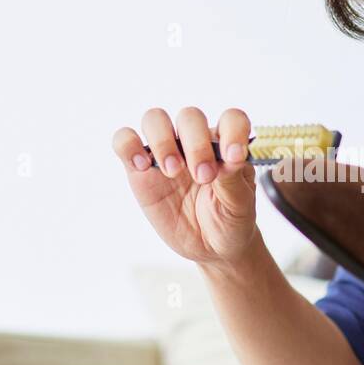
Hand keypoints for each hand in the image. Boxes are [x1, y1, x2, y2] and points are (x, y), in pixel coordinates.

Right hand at [113, 106, 258, 265]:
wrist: (209, 247)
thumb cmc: (230, 219)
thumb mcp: (239, 204)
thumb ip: (233, 178)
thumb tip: (229, 157)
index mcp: (226, 143)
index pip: (231, 119)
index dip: (233, 131)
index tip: (234, 157)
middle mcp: (195, 141)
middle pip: (189, 117)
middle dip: (196, 144)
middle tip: (203, 176)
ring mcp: (166, 151)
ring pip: (154, 119)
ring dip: (163, 141)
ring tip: (172, 171)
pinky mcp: (139, 169)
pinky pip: (124, 140)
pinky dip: (128, 145)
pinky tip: (142, 167)